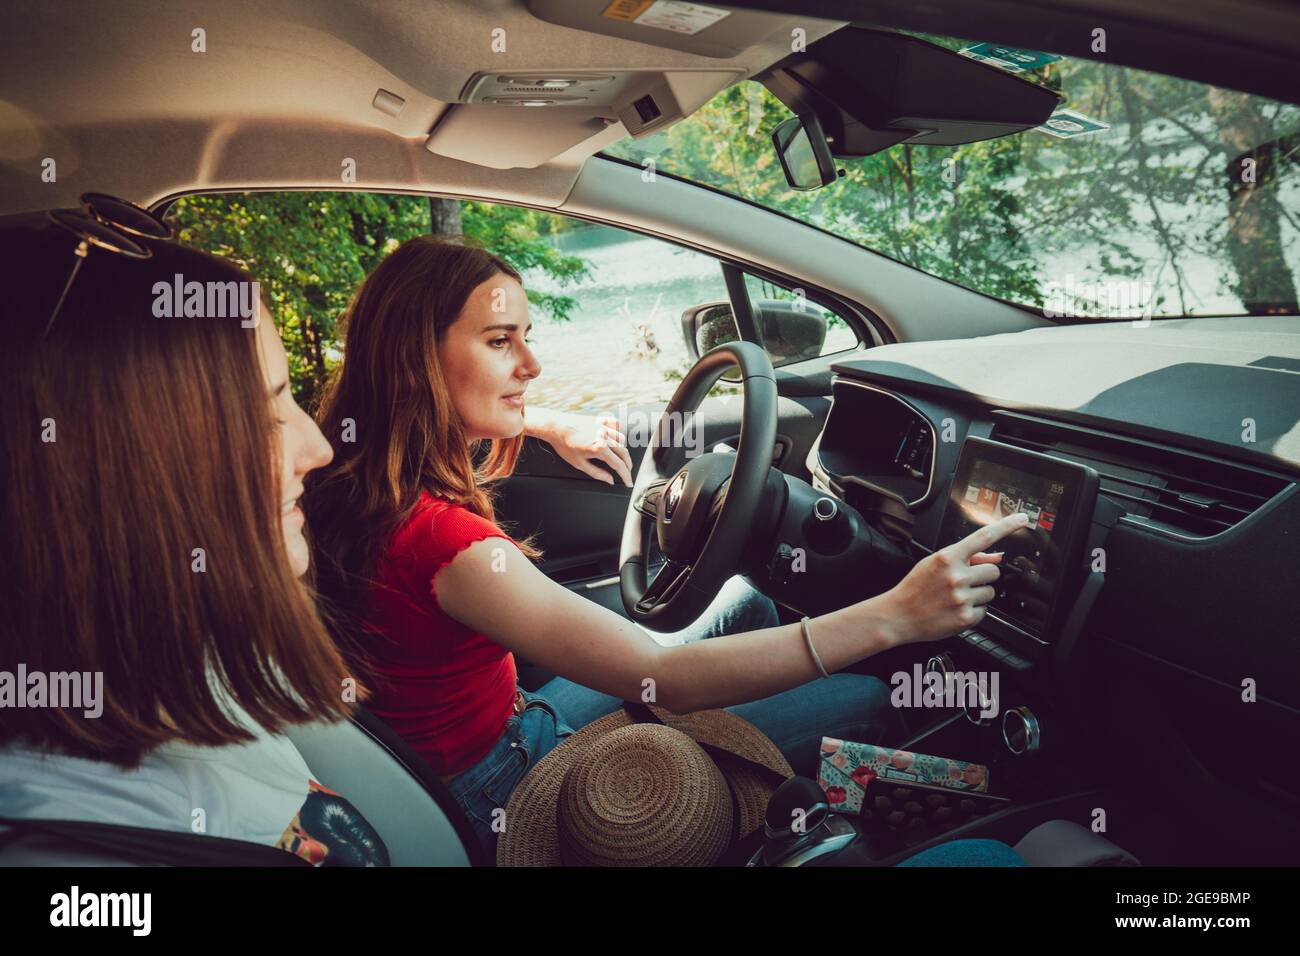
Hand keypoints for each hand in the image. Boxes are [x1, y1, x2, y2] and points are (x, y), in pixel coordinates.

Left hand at [535, 408, 632, 485]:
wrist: (555, 426)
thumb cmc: (564, 444)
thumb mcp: (579, 464)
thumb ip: (597, 473)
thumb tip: (610, 480)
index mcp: (600, 448)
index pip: (619, 466)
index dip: (626, 476)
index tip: (629, 483)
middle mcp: (605, 436)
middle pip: (624, 453)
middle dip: (628, 465)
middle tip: (627, 472)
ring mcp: (604, 427)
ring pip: (622, 440)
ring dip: (622, 450)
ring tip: (618, 457)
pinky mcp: (601, 420)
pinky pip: (616, 426)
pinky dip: (618, 432)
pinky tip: (614, 438)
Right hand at [879, 512, 1029, 645]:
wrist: (898, 615)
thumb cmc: (915, 588)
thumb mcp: (934, 564)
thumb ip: (964, 558)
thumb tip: (995, 557)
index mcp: (947, 558)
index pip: (983, 537)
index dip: (1006, 526)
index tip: (1022, 518)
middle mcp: (956, 576)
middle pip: (993, 571)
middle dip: (983, 577)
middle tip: (964, 583)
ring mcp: (962, 597)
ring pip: (990, 592)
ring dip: (978, 595)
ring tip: (955, 598)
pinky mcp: (965, 617)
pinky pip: (984, 611)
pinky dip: (973, 612)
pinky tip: (955, 610)